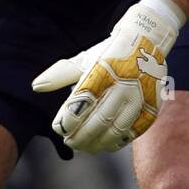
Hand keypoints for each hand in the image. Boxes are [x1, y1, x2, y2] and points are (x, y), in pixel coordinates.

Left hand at [31, 0, 185, 152]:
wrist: (148, 42)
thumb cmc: (109, 53)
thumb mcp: (85, 59)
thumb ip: (60, 74)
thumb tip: (36, 87)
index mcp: (103, 71)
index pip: (81, 102)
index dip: (68, 120)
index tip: (58, 128)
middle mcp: (122, 85)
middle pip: (98, 121)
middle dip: (80, 137)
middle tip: (70, 142)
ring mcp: (139, 97)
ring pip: (115, 130)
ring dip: (97, 143)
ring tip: (85, 147)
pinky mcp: (152, 106)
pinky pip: (132, 132)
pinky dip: (117, 142)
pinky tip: (105, 144)